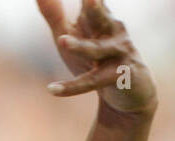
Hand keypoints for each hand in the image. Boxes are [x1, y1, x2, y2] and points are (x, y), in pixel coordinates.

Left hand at [38, 0, 156, 118]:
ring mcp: (119, 53)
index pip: (91, 2)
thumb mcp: (69, 34)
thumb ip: (54, 14)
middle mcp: (113, 32)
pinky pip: (92, 81)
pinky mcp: (120, 75)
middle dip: (95, 6)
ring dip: (80, 46)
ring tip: (62, 41)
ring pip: (96, 49)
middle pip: (100, 17)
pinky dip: (72, 87)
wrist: (128, 92)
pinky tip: (51, 89)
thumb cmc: (95, 56)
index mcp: (100, 18)